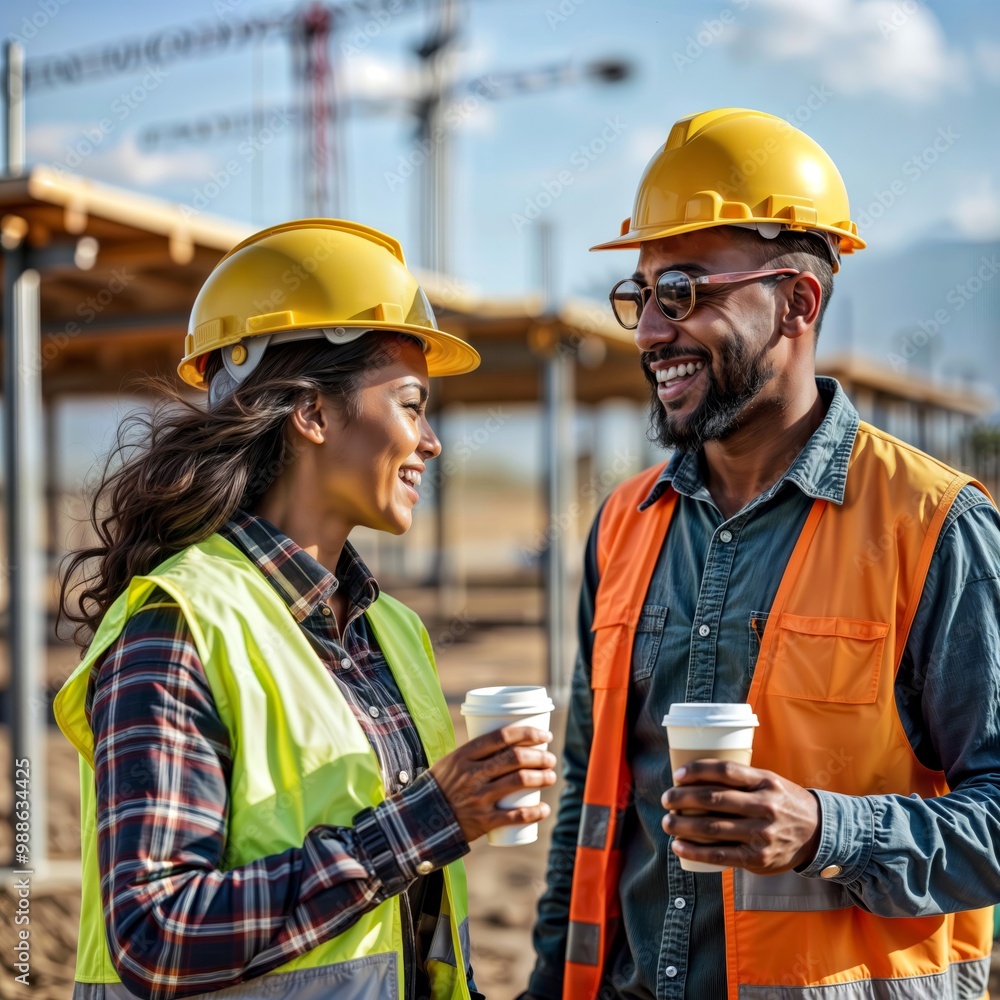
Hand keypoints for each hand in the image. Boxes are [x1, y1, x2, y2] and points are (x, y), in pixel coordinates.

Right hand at [430, 725, 556, 842]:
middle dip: (540, 756)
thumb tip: (509, 744)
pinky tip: (545, 808)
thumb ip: (477, 754)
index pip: (501, 737)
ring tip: (551, 776)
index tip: (544, 736)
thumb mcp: (451, 762)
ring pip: (519, 782)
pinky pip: (514, 816)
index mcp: (464, 755)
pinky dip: (534, 812)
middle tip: (550, 758)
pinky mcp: (483, 821)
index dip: (527, 734)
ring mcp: (478, 798)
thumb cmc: (441, 786)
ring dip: (542, 778)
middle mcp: (472, 774)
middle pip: (515, 758)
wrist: (421, 820)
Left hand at [660, 759, 820, 873]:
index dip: (697, 770)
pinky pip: (720, 855)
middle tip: (666, 799)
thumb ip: (741, 779)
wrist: (819, 833)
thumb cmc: (783, 802)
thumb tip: (697, 776)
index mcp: (765, 782)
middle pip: (714, 799)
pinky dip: (695, 851)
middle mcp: (764, 806)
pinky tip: (679, 846)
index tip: (678, 775)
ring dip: (683, 826)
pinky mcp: (758, 858)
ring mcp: (761, 834)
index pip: (726, 770)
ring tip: (667, 822)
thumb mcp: (769, 781)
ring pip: (713, 828)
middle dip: (683, 799)